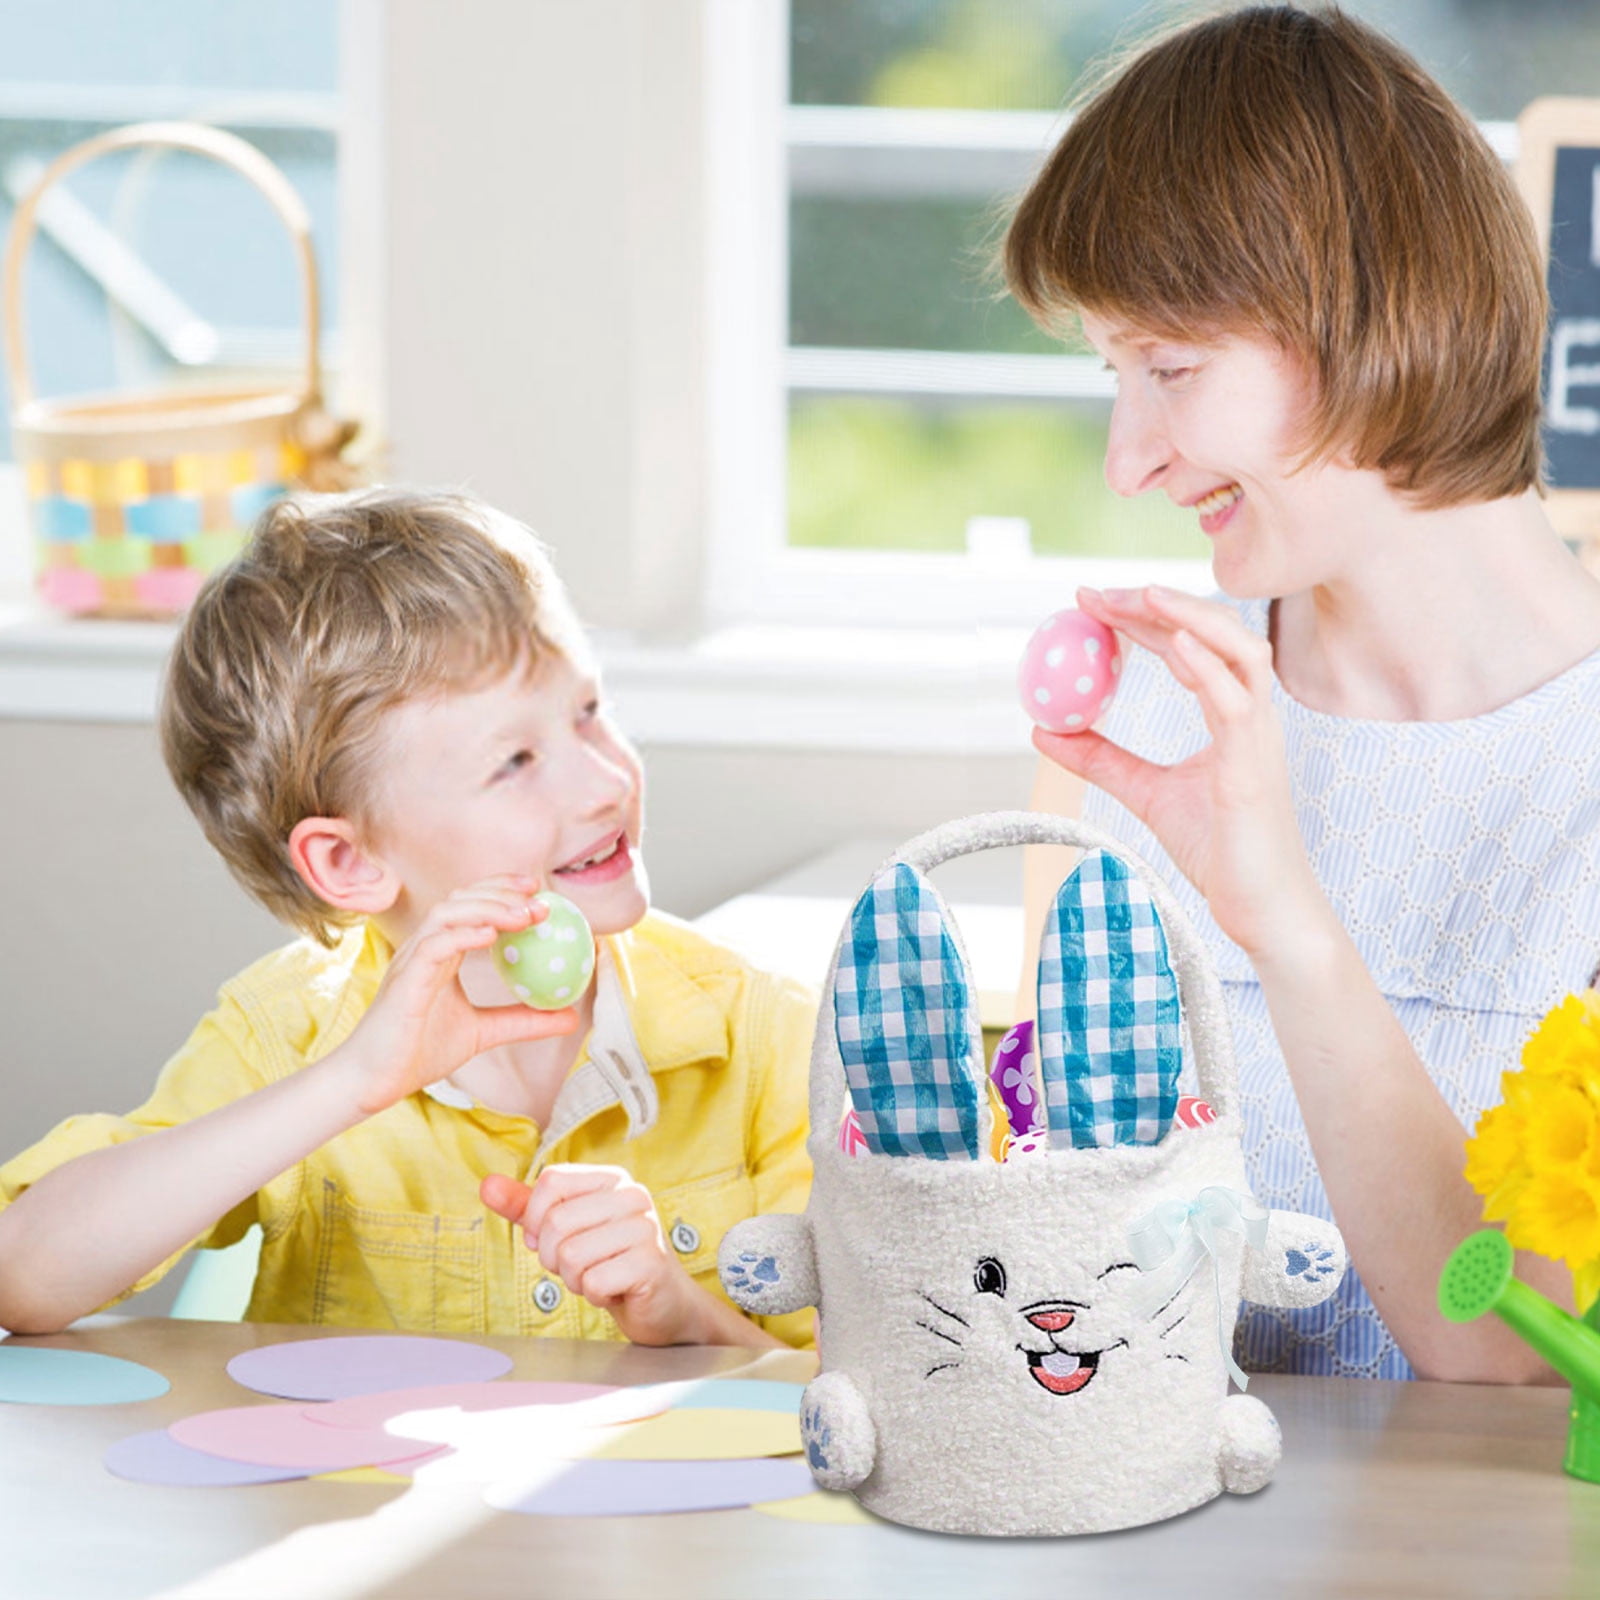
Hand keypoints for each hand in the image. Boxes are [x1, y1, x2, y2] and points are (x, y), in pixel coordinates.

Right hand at [343, 876, 577, 1114]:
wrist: (373, 1083)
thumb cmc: (416, 1053)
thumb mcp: (484, 1032)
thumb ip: (523, 1020)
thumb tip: (572, 1016)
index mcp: (440, 954)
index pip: (470, 906)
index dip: (502, 890)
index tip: (539, 890)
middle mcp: (424, 950)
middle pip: (461, 900)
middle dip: (502, 893)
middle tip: (541, 900)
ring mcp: (411, 962)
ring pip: (447, 915)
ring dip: (488, 908)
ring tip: (524, 914)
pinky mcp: (404, 982)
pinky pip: (432, 948)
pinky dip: (461, 936)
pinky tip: (489, 935)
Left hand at [481, 1165, 702, 1344]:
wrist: (662, 1305)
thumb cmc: (610, 1262)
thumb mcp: (566, 1231)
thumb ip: (527, 1208)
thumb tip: (486, 1184)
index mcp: (612, 1178)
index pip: (551, 1182)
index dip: (536, 1219)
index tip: (550, 1241)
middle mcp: (633, 1195)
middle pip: (556, 1221)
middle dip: (554, 1257)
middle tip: (579, 1267)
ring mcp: (646, 1228)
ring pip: (571, 1255)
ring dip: (575, 1280)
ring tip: (598, 1277)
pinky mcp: (651, 1264)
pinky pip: (593, 1283)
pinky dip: (595, 1296)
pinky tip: (615, 1291)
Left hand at [1035, 586, 1320, 957]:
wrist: (1261, 907)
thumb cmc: (1220, 850)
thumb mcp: (1146, 793)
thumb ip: (1101, 759)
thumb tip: (1044, 731)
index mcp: (1232, 714)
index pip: (1188, 647)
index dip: (1144, 618)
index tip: (1092, 603)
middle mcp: (1251, 714)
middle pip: (1213, 634)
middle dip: (1157, 605)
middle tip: (1097, 594)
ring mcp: (1258, 737)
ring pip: (1239, 652)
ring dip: (1191, 618)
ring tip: (1144, 596)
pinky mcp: (1253, 766)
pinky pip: (1237, 702)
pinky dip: (1208, 666)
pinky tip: (1174, 643)